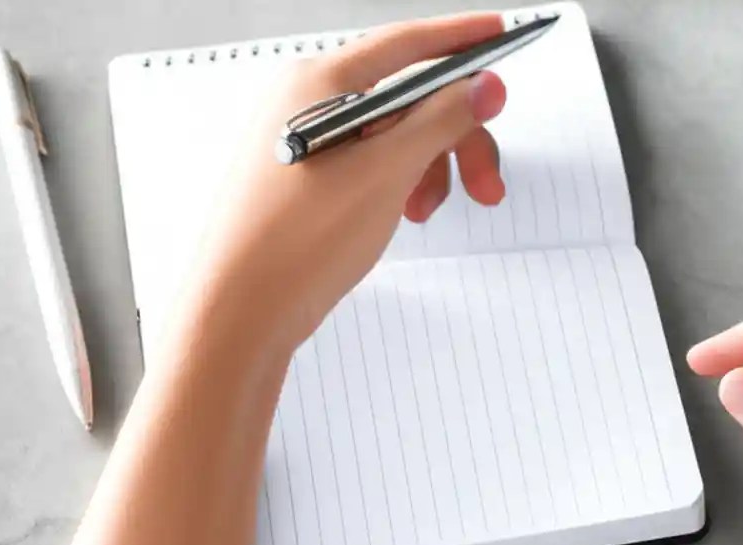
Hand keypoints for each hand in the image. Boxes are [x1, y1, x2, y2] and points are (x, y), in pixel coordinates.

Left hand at [176, 13, 508, 355]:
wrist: (241, 312)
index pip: (406, 44)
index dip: (461, 40)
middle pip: (408, 97)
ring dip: (431, 167)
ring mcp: (307, 140)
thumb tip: (481, 87)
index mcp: (319, 84)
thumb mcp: (387, 173)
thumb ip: (442, 121)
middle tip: (487, 182)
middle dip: (456, 136)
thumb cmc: (296, 242)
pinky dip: (402, 182)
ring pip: (396, 134)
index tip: (501, 35)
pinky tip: (403, 214)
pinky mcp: (308, 177)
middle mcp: (308, 102)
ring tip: (427, 211)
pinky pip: (373, 161)